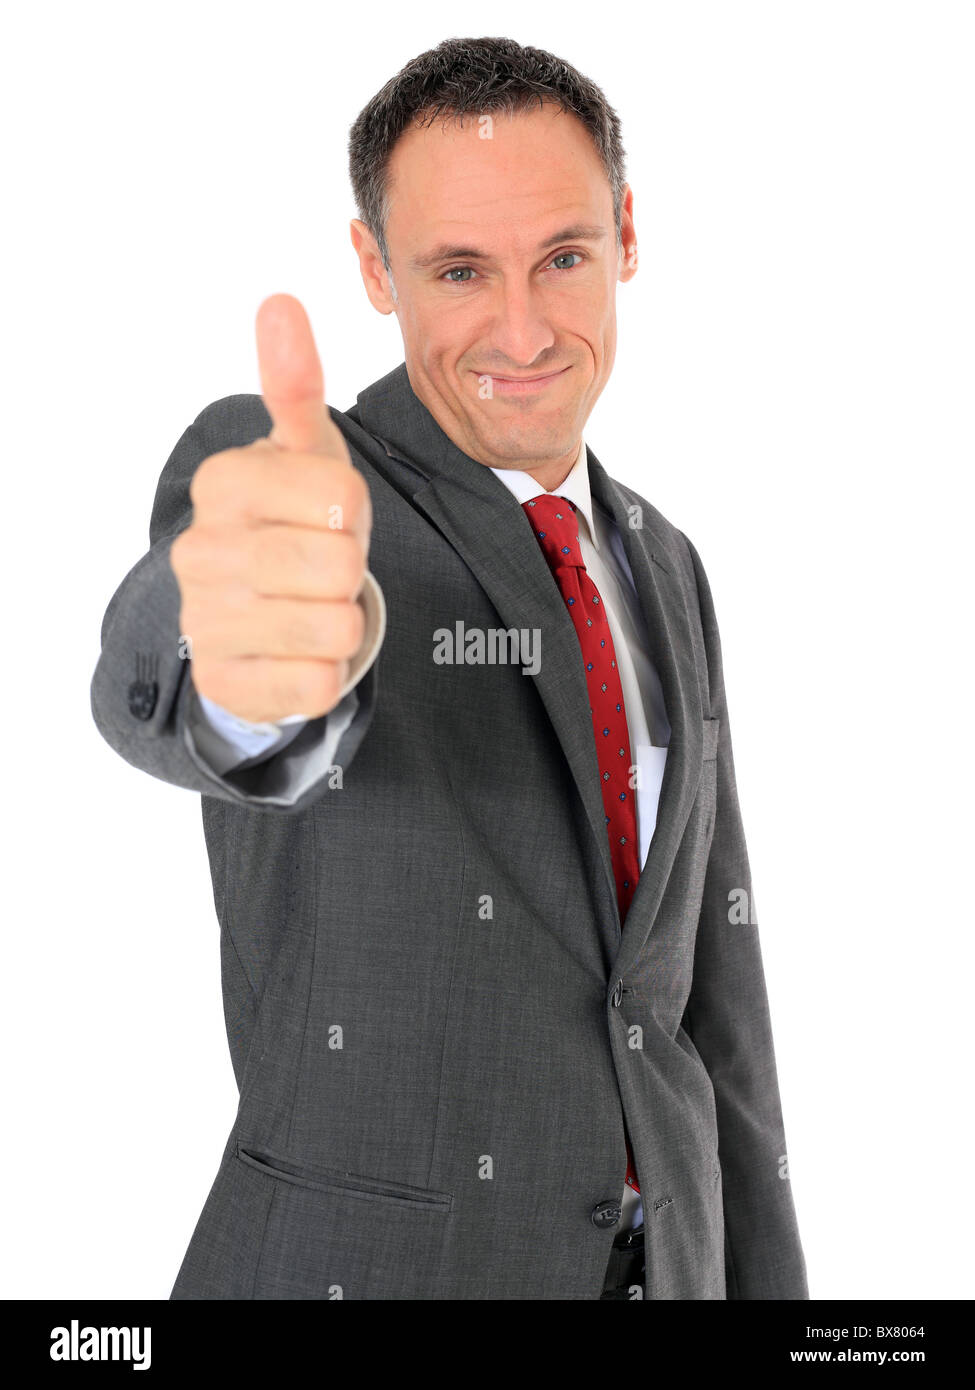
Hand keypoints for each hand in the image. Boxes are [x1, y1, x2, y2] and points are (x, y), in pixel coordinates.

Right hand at [170, 293, 371, 723]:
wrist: (256, 612)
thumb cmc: (293, 519)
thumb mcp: (304, 452)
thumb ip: (296, 383)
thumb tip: (280, 303)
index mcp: (222, 482)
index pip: (340, 493)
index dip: (352, 511)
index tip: (325, 515)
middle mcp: (200, 550)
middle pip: (339, 563)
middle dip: (349, 568)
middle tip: (322, 566)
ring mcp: (205, 622)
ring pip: (335, 626)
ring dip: (343, 621)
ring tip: (311, 605)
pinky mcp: (224, 685)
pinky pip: (320, 685)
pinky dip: (328, 672)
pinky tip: (299, 652)